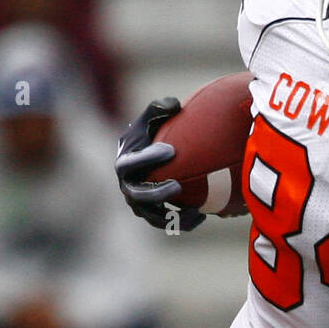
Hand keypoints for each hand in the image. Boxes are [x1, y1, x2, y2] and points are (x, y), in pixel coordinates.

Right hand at [115, 97, 204, 231]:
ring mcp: (140, 203)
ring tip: (196, 211)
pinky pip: (167, 223)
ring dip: (172, 216)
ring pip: (153, 216)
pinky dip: (183, 223)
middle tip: (178, 186)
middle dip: (156, 193)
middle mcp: (128, 185)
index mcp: (125, 162)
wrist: (157, 155)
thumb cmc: (154, 133)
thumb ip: (159, 108)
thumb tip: (173, 104)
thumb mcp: (153, 117)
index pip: (130, 164)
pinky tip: (203, 216)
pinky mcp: (154, 214)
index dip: (147, 159)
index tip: (171, 150)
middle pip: (138, 195)